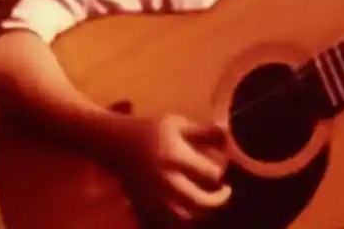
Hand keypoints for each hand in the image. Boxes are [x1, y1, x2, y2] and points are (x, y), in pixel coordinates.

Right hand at [108, 114, 231, 224]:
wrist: (115, 142)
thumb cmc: (149, 130)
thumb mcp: (176, 124)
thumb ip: (203, 131)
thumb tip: (227, 132)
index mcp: (176, 157)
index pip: (212, 173)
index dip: (223, 171)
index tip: (222, 164)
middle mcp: (166, 179)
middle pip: (202, 202)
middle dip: (219, 198)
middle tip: (225, 191)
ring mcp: (155, 195)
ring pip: (186, 216)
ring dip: (201, 211)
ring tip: (207, 199)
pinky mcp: (146, 203)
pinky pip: (169, 220)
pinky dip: (183, 216)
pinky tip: (188, 206)